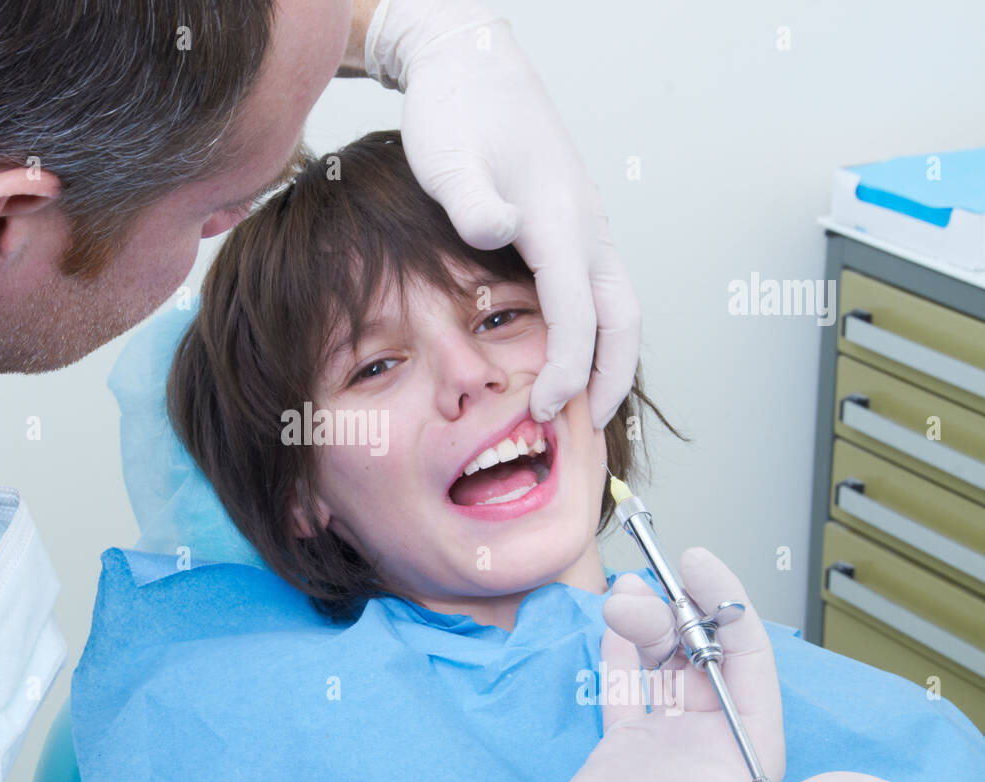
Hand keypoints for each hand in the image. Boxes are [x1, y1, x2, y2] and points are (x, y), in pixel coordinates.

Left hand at [366, 0, 640, 427]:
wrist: (471, 65)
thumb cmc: (455, 110)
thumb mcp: (447, 153)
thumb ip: (470, 198)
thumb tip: (498, 233)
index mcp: (558, 215)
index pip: (578, 310)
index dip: (566, 367)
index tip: (546, 410)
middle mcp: (584, 223)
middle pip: (623, 315)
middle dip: (612, 375)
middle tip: (586, 426)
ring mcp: (584, 223)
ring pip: (618, 301)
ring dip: (610, 354)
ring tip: (583, 402)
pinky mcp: (571, 223)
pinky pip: (599, 286)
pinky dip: (596, 328)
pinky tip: (567, 350)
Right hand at [526, 547, 903, 781]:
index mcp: (742, 756)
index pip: (744, 664)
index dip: (725, 608)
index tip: (698, 564)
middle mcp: (707, 743)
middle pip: (699, 655)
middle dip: (674, 613)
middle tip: (646, 587)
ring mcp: (663, 744)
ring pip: (660, 664)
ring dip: (642, 624)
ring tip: (619, 601)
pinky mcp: (621, 749)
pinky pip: (624, 688)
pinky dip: (618, 653)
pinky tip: (613, 622)